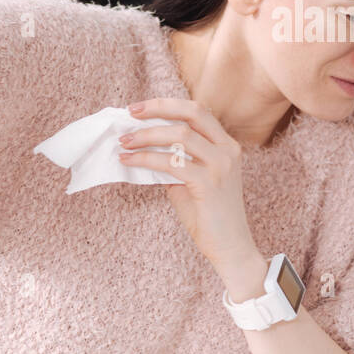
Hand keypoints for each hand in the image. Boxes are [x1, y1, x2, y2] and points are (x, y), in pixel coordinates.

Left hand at [118, 98, 263, 285]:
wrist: (230, 247)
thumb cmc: (208, 216)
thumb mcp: (192, 180)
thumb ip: (176, 161)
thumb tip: (143, 146)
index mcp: (226, 146)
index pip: (197, 111)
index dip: (167, 105)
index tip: (139, 108)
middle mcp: (228, 150)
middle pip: (192, 114)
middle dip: (158, 108)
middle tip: (129, 113)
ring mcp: (221, 165)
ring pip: (179, 135)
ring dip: (146, 136)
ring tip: (124, 142)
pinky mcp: (208, 183)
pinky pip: (171, 162)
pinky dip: (146, 158)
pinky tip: (129, 161)